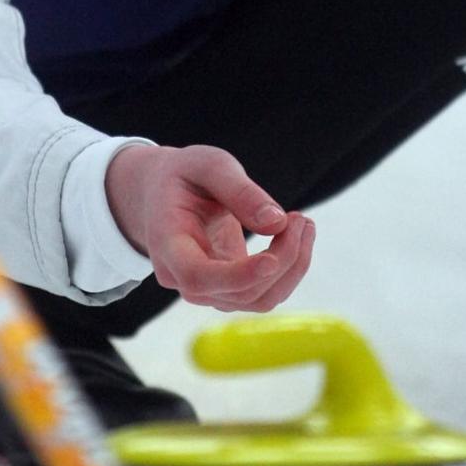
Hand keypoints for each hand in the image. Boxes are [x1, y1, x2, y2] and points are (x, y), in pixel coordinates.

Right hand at [105, 143, 314, 311]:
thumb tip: (276, 223)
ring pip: (258, 299)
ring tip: (303, 224)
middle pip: (239, 291)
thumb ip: (239, 191)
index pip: (197, 276)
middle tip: (301, 217)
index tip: (272, 260)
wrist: (162, 192)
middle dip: (282, 258)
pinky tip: (295, 236)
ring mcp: (205, 290)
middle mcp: (182, 277)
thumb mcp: (208, 165)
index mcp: (167, 244)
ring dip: (292, 267)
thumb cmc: (183, 175)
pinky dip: (289, 269)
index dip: (236, 276)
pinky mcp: (227, 290)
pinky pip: (264, 293)